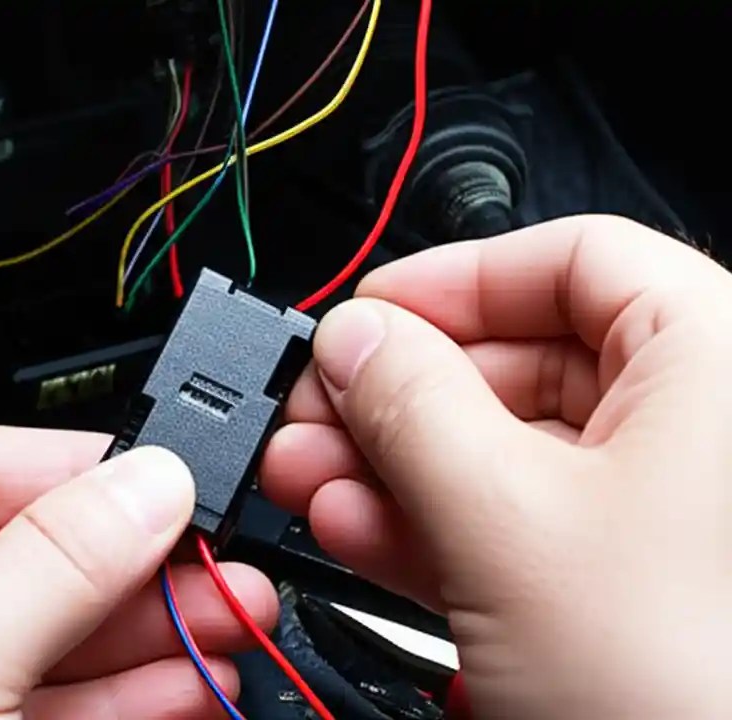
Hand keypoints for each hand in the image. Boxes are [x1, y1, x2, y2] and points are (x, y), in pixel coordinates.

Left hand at [0, 427, 276, 718]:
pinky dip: (118, 703)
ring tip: (228, 627)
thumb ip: (50, 563)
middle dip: (133, 568)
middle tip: (223, 571)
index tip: (174, 484)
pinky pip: (43, 710)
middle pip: (23, 558)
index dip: (78, 473)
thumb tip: (146, 483)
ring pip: (45, 643)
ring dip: (144, 640)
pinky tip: (181, 691)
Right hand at [261, 215, 731, 718]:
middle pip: (522, 360)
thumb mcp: (507, 518)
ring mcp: (661, 516)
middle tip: (313, 413)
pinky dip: (433, 526)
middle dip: (396, 394)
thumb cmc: (692, 686)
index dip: (451, 281)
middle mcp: (703, 428)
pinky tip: (362, 532)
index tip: (362, 318)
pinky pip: (518, 526)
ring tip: (311, 479)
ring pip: (507, 452)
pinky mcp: (624, 589)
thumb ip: (411, 405)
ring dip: (394, 466)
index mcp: (718, 360)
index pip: (570, 258)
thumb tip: (353, 340)